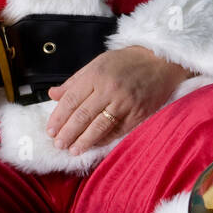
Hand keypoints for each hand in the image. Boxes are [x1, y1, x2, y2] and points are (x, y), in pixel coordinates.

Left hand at [44, 46, 192, 154]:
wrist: (161, 62)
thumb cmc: (127, 62)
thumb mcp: (97, 63)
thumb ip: (74, 81)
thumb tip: (53, 95)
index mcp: (95, 75)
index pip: (71, 100)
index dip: (58, 118)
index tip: (50, 130)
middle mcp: (109, 89)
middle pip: (82, 116)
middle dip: (68, 133)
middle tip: (58, 144)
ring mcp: (125, 103)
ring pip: (99, 127)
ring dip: (83, 141)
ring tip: (72, 150)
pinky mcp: (138, 114)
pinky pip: (117, 131)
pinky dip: (104, 140)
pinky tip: (94, 145)